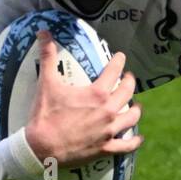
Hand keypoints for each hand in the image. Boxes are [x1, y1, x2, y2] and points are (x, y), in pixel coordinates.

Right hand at [24, 31, 141, 168]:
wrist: (41, 148)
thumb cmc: (45, 115)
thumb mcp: (46, 84)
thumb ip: (47, 56)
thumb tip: (43, 31)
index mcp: (96, 94)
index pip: (114, 71)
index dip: (119, 61)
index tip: (120, 57)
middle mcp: (108, 111)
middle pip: (128, 92)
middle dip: (130, 82)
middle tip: (128, 78)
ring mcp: (109, 131)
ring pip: (132, 117)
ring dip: (136, 109)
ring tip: (136, 105)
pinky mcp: (105, 148)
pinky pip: (127, 145)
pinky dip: (134, 141)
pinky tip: (138, 138)